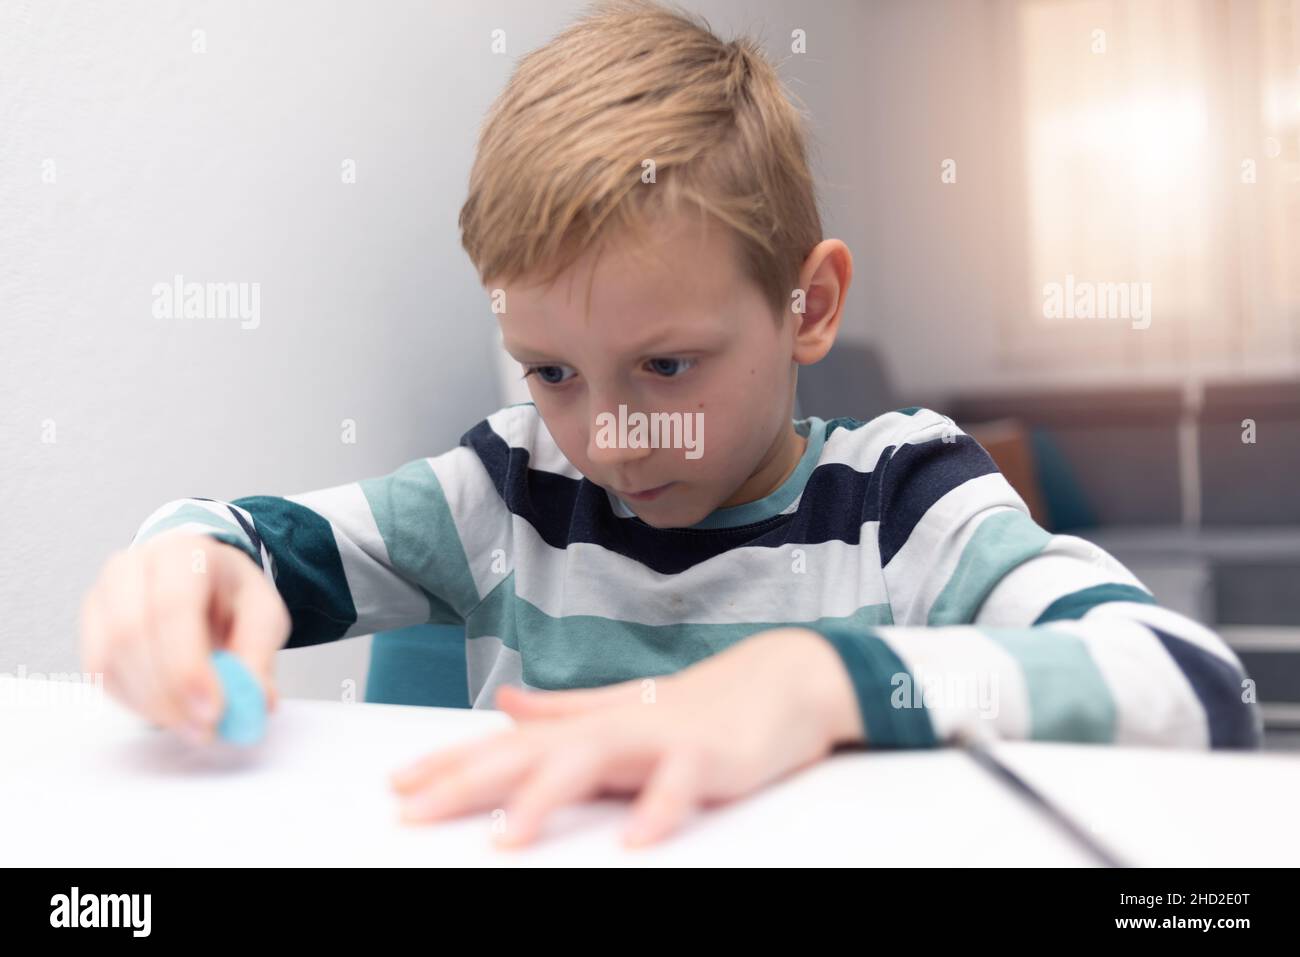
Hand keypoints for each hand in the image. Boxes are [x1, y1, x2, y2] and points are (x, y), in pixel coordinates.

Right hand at [79, 532, 290, 743]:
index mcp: (184, 554)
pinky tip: (167, 712)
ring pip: (109, 659)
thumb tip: (257, 703)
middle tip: (203, 730)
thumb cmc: (230, 593)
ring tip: (192, 726)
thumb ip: (259, 655)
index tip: (212, 711)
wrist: (199, 575)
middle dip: (168, 695)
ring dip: (151, 705)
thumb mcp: (262, 613)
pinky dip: (133, 702)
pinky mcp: (90, 626)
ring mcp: (103, 595)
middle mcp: (133, 568)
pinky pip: (100, 673)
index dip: (187, 666)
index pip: (173, 608)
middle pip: (132, 635)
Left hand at [389, 627, 862, 847]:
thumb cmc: (699, 704)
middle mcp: (612, 727)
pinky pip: (678, 788)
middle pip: (529, 754)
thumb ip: (562, 712)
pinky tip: (633, 841)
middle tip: (413, 813)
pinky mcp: (706, 756)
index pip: (507, 745)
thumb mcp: (621, 709)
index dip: (450, 764)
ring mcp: (658, 739)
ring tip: (508, 839)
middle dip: (468, 784)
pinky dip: (657, 810)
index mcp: (588, 725)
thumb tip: (505, 705)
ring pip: (591, 763)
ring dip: (547, 798)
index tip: (397, 787)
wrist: (782, 680)